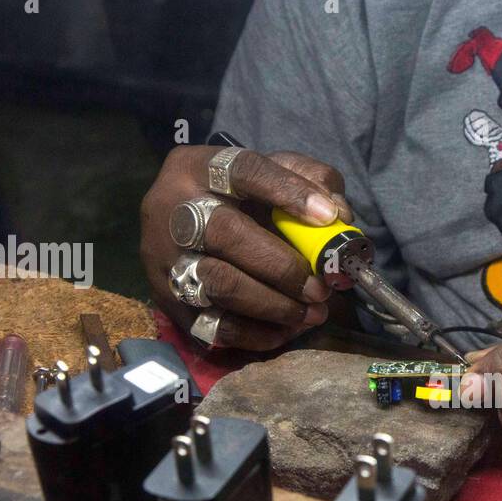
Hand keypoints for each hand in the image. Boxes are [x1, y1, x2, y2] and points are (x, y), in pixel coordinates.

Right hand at [139, 145, 353, 350]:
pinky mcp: (166, 299)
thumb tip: (337, 215)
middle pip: (226, 233)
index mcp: (198, 167)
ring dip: (274, 305)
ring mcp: (163, 257)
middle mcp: (171, 209)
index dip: (287, 191)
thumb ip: (311, 180)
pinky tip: (285, 330)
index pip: (242, 170)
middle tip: (320, 288)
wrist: (180, 224)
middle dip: (282, 267)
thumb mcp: (271, 171)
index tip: (328, 216)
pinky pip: (212, 324)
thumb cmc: (238, 197)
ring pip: (219, 284)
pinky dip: (255, 333)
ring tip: (311, 313)